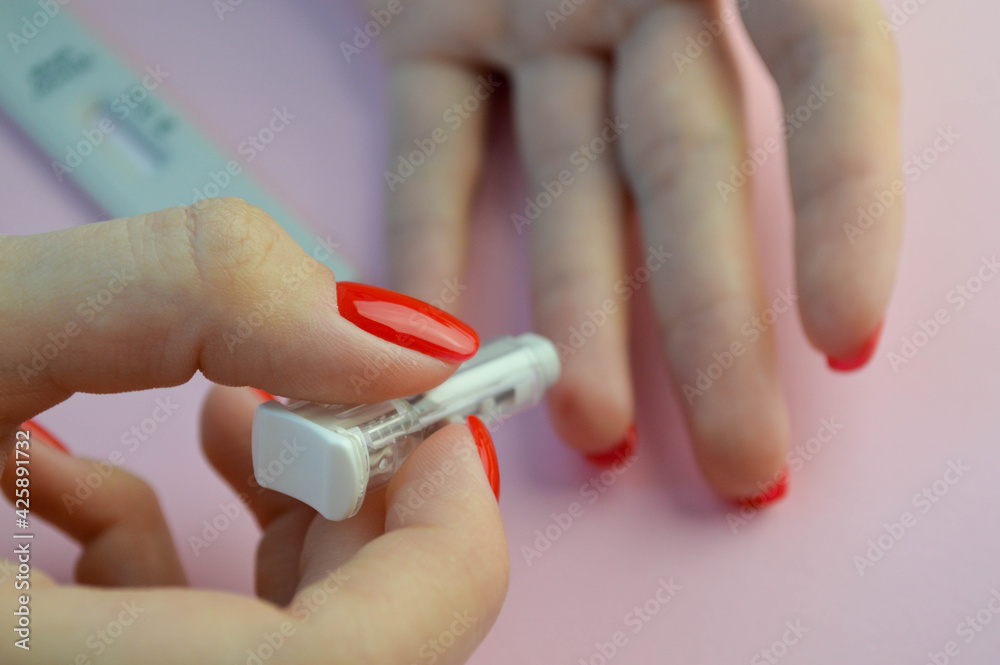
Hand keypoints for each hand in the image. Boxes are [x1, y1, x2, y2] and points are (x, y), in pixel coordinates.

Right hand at [0, 199, 507, 662]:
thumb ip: (185, 293)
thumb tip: (385, 324)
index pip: (354, 659)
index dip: (444, 538)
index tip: (436, 416)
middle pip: (357, 651)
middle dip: (373, 508)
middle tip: (339, 403)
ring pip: (296, 650)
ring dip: (297, 524)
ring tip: (234, 419)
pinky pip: (209, 650)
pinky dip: (196, 564)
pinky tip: (113, 489)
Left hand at [372, 0, 901, 498]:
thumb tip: (825, 60)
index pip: (821, 69)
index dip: (842, 195)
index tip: (842, 333)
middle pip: (682, 173)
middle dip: (711, 324)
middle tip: (738, 457)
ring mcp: (531, 18)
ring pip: (567, 183)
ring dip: (579, 312)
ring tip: (596, 432)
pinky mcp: (428, 31)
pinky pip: (434, 147)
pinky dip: (434, 239)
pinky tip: (440, 341)